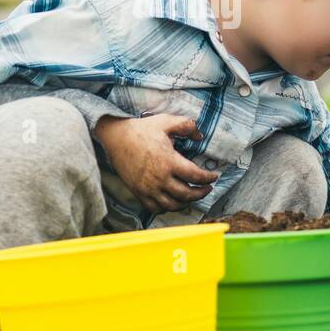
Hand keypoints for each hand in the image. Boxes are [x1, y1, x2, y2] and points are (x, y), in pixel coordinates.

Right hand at [93, 114, 221, 213]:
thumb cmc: (141, 129)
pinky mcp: (138, 192)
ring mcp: (148, 188)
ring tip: (192, 196)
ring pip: (172, 205)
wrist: (115, 137)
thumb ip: (186, 125)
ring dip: (186, 203)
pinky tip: (173, 201)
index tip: (214, 177)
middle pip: (187, 194)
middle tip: (207, 188)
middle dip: (201, 193)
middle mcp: (160, 178)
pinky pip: (154, 208)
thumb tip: (200, 135)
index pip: (196, 176)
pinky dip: (166, 208)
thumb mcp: (166, 121)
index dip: (208, 178)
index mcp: (169, 162)